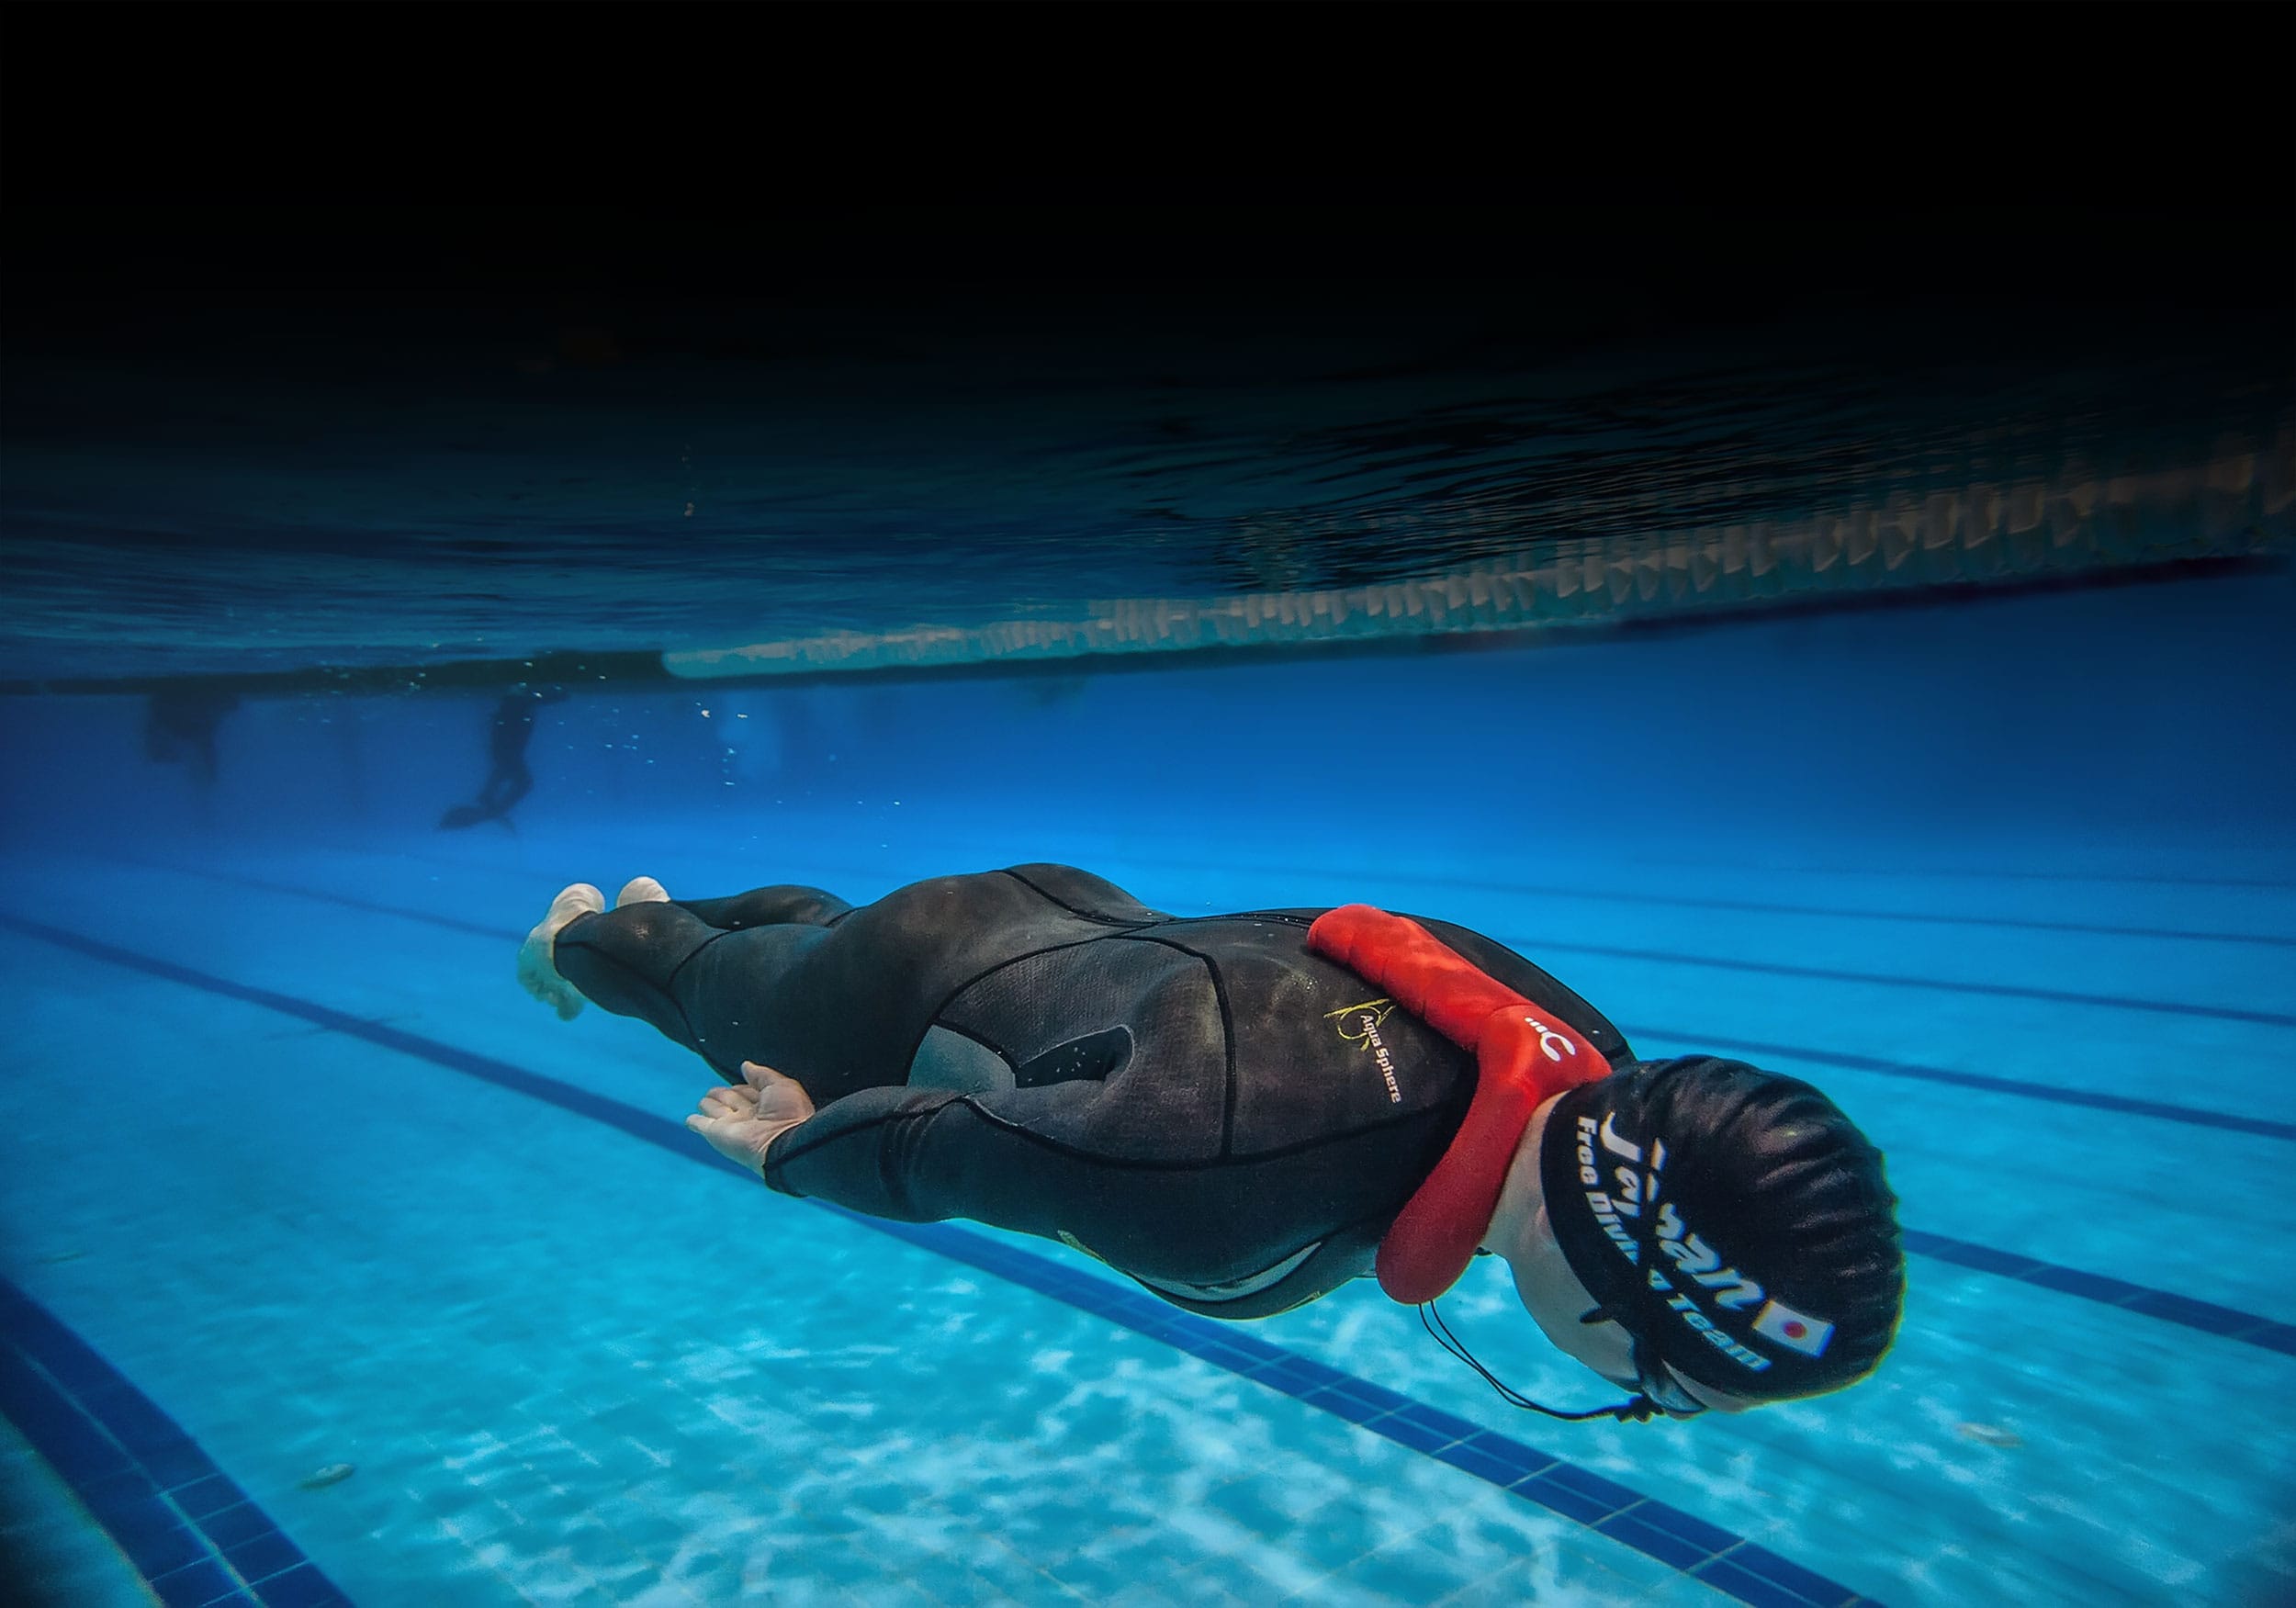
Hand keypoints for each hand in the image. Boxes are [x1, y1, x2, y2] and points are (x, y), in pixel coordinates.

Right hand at [686, 1060, 816, 1171]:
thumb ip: (761, 1075)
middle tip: (716, 1090)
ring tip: (705, 1099)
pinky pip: (703, 1126)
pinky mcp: (717, 1134)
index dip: (744, 1086)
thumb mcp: (781, 1085)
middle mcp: (749, 1115)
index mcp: (768, 1105)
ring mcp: (732, 1125)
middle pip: (731, 1100)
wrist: (783, 1143)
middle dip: (724, 1094)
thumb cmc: (789, 1114)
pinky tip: (691, 1120)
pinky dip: (696, 1123)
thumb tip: (746, 1065)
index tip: (741, 1079)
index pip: (749, 1091)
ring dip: (710, 1104)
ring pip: (717, 1111)